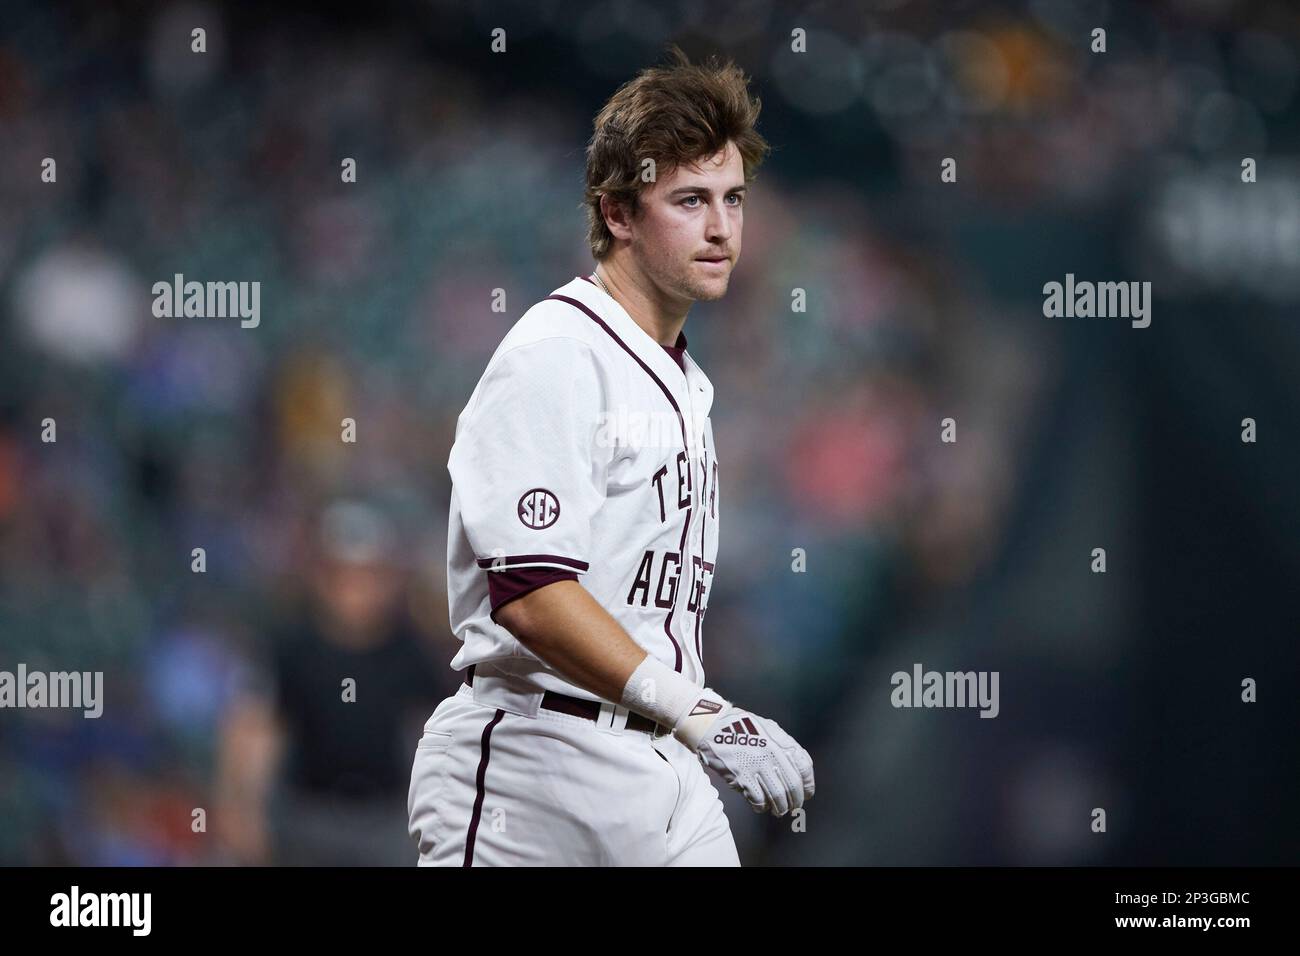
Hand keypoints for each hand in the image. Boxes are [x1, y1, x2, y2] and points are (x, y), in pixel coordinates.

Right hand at [694, 708, 814, 816]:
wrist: (712, 725)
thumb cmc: (740, 726)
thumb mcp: (768, 728)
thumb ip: (784, 744)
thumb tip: (797, 765)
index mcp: (781, 741)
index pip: (804, 767)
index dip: (808, 784)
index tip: (807, 793)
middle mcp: (772, 754)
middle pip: (793, 786)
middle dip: (796, 801)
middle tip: (793, 806)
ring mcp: (757, 766)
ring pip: (778, 797)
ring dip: (780, 807)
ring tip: (779, 810)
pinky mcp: (742, 777)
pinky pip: (758, 800)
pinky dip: (762, 807)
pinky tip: (761, 805)